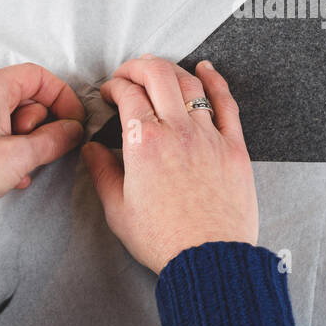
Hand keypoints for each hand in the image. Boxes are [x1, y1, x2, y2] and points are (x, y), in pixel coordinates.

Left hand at [0, 63, 85, 238]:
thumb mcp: (22, 156)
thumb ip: (56, 139)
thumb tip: (72, 130)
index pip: (39, 77)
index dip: (62, 98)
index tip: (73, 122)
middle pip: (26, 98)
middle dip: (38, 127)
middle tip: (36, 149)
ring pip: (11, 118)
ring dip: (23, 143)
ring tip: (16, 166)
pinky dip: (7, 149)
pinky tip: (8, 174)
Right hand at [81, 56, 256, 274]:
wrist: (209, 259)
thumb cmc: (164, 240)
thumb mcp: (118, 210)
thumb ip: (102, 172)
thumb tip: (91, 150)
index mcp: (144, 143)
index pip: (128, 95)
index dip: (115, 86)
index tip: (111, 92)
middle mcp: (177, 131)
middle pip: (158, 75)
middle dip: (138, 66)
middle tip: (129, 72)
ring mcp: (208, 135)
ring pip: (190, 83)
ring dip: (171, 69)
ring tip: (159, 69)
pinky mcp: (233, 146)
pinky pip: (226, 102)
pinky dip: (215, 80)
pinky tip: (207, 70)